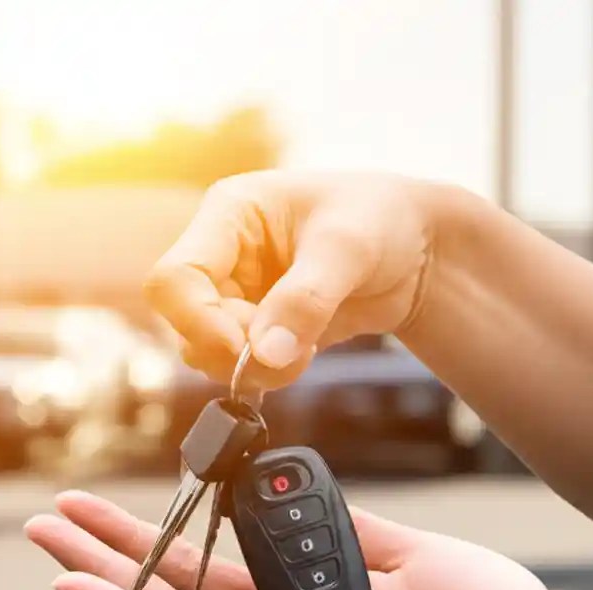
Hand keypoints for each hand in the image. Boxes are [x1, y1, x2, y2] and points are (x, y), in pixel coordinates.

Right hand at [145, 171, 441, 386]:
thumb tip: (266, 353)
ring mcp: (233, 291)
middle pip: (185, 320)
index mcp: (228, 213)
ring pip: (203, 348)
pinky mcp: (252, 324)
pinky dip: (264, 373)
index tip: (244, 348)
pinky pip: (234, 363)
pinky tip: (302, 354)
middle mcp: (220, 253)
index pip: (174, 277)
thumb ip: (306, 299)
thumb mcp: (349, 249)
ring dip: (249, 366)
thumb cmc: (382, 218)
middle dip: (233, 347)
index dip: (198, 320)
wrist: (418, 247)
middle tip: (291, 352)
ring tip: (305, 350)